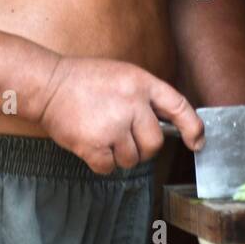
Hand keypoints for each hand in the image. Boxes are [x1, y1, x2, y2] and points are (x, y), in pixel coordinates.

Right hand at [38, 56, 204, 174]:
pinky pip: (109, 168)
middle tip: (122, 136)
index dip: (193, 128)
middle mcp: (132, 104)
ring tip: (101, 134)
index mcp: (141, 83)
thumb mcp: (123, 75)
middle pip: (154, 144)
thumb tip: (168, 127)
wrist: (47, 85)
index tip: (197, 143)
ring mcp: (114, 125)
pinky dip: (101, 163)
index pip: (179, 107)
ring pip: (132, 159)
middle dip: (141, 147)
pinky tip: (90, 144)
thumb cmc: (84, 81)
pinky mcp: (95, 144)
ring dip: (118, 155)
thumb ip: (145, 98)